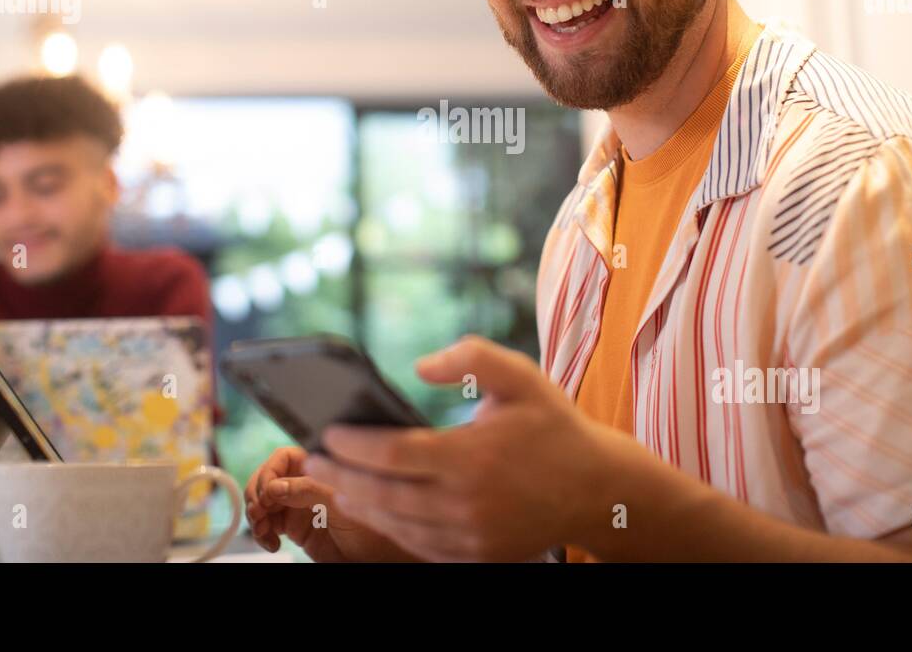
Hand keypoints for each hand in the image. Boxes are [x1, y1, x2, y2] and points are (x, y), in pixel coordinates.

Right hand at [244, 445, 418, 561]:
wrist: (377, 559)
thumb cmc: (374, 527)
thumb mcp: (342, 502)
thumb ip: (309, 490)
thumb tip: (275, 486)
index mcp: (321, 468)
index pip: (284, 457)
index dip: (270, 471)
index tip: (268, 492)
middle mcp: (307, 483)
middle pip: (268, 478)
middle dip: (257, 493)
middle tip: (259, 513)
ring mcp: (299, 505)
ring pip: (263, 501)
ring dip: (255, 514)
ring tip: (262, 529)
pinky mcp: (294, 527)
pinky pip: (267, 523)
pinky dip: (261, 532)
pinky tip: (270, 541)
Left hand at [305, 335, 612, 561]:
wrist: (597, 489)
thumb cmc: (554, 427)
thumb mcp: (522, 376)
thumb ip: (472, 356)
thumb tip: (420, 364)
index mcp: (472, 458)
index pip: (393, 454)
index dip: (352, 445)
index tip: (326, 433)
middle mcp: (467, 503)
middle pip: (384, 495)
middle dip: (341, 476)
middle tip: (313, 458)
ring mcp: (471, 536)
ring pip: (397, 525)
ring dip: (359, 504)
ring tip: (336, 481)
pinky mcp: (476, 555)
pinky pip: (419, 545)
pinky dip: (391, 526)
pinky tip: (376, 506)